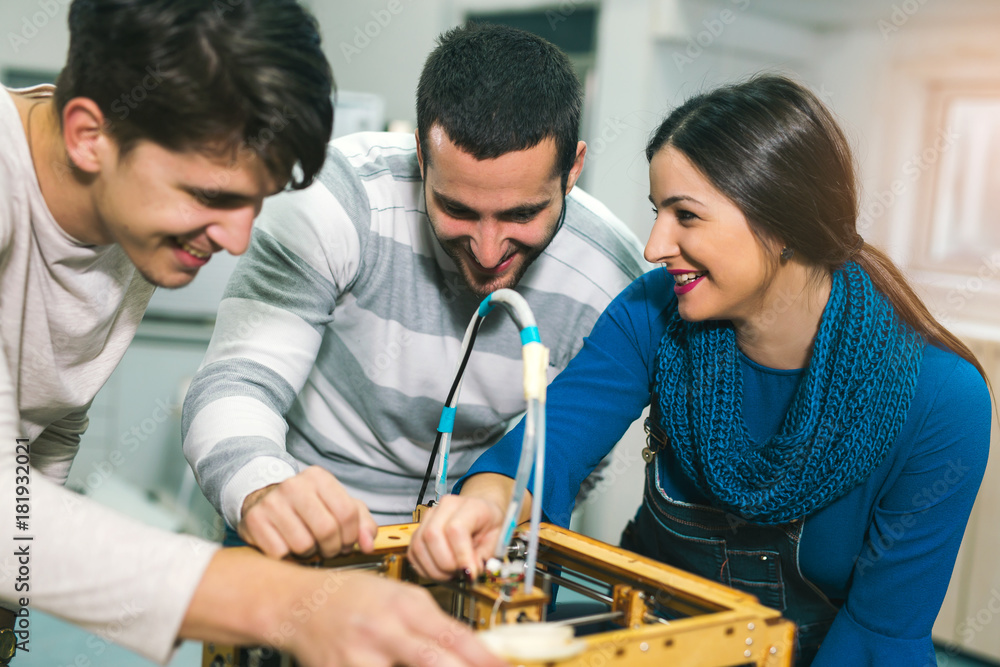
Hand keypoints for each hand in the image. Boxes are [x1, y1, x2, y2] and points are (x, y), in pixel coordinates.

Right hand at [239, 466, 376, 558]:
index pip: (347, 513)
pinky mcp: (254, 520)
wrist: (263, 499)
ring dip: (308, 553)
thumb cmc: (308, 507)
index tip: (346, 543)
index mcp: (319, 478)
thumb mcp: (338, 507)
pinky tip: (286, 544)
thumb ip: (361, 524)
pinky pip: (280, 553)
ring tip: (304, 543)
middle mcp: (294, 485)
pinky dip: (287, 557)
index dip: (351, 536)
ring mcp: (272, 502)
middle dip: (331, 548)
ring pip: (303, 545)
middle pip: (327, 530)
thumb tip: (369, 544)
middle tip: (326, 548)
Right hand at [286, 571, 507, 666]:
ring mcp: (359, 659)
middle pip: (433, 662)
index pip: (453, 636)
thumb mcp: (401, 596)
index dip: (483, 658)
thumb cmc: (354, 596)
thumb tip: (471, 649)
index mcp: (403, 607)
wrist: (301, 604)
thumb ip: (435, 622)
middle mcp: (383, 632)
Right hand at [408, 493, 504, 580]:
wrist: (479, 511)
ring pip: (419, 545)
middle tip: (459, 574)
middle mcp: (445, 507)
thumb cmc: (488, 523)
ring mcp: (429, 517)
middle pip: (432, 535)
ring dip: (434, 569)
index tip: (469, 573)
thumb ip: (485, 556)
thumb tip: (470, 572)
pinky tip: (439, 571)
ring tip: (450, 574)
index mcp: (470, 506)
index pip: (456, 528)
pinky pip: (413, 552)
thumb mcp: (497, 538)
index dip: (461, 555)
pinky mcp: (419, 530)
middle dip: (445, 564)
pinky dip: (424, 568)